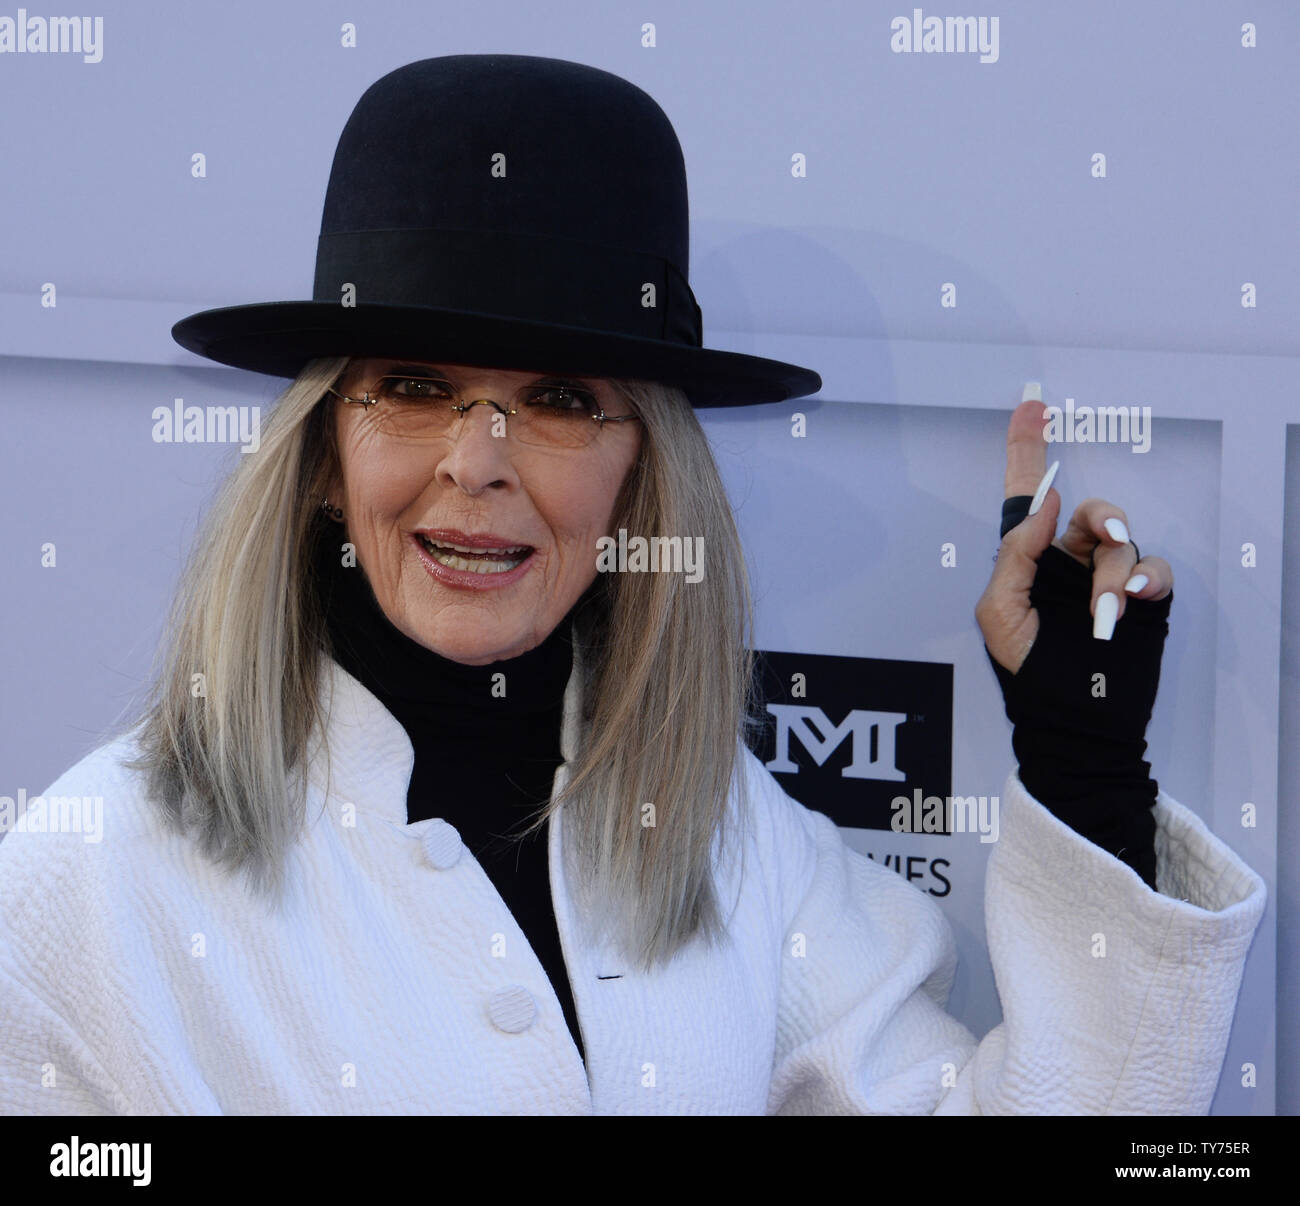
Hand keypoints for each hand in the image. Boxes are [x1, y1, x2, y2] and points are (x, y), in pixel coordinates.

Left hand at [975, 395, 1174, 673]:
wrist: (1074, 720)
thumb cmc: (1028, 670)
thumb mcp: (1000, 612)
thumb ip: (1016, 554)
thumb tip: (1047, 505)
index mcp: (1029, 558)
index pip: (1028, 495)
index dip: (1027, 448)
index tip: (1030, 403)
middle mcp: (1069, 560)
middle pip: (1091, 510)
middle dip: (1101, 518)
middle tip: (1108, 534)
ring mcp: (1108, 577)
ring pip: (1123, 542)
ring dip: (1115, 574)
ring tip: (1104, 614)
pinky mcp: (1144, 598)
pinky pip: (1157, 568)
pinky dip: (1149, 579)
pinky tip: (1134, 601)